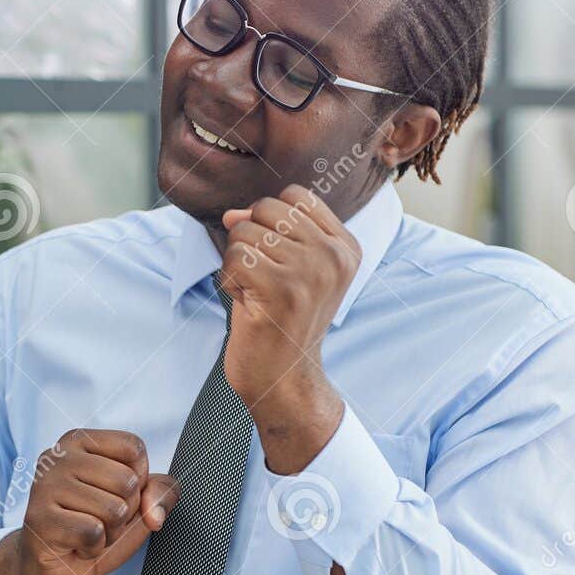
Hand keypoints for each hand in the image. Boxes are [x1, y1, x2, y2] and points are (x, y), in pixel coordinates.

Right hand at [0, 429, 178, 574]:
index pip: (133, 448)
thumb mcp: (136, 505)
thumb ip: (160, 492)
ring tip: (85, 533)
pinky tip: (75, 545)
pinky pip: (94, 532)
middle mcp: (57, 456)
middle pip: (126, 480)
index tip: (112, 494)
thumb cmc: (92, 529)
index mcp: (78, 441)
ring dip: (109, 533)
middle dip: (123, 512)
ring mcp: (44, 486)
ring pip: (113, 509)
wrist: (55, 569)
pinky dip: (93, 548)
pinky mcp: (40, 519)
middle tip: (97, 519)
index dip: (137, 480)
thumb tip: (154, 511)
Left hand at [220, 185, 352, 471]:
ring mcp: (312, 271)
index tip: (278, 260)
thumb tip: (231, 213)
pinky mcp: (283, 289)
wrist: (284, 378)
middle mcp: (335, 255)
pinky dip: (229, 280)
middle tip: (262, 280)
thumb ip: (269, 232)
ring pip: (243, 231)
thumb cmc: (280, 321)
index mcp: (345, 246)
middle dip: (249, 240)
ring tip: (257, 294)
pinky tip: (247, 303)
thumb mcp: (288, 269)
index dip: (269, 221)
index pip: (294, 196)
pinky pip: (234, 256)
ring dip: (237, 264)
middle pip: (266, 208)